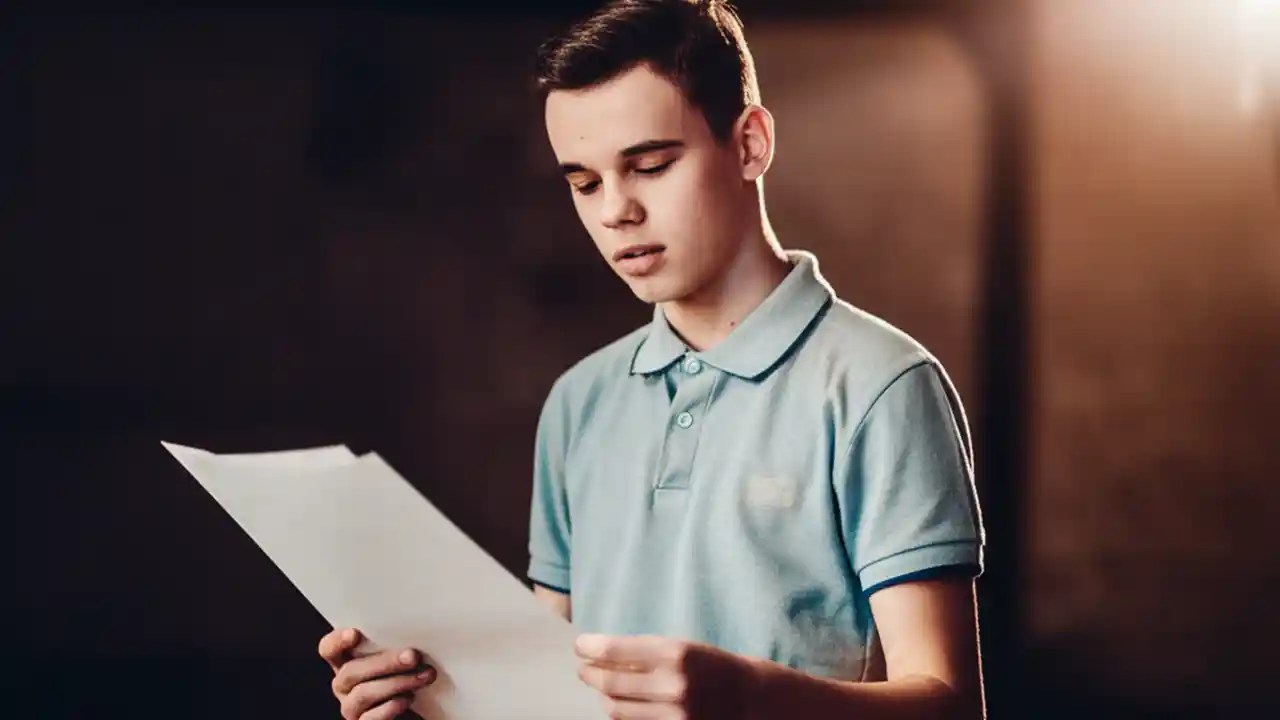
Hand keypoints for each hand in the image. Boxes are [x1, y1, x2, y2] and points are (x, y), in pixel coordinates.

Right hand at [318, 627, 435, 719]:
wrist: (420, 711)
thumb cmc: (410, 676)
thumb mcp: (402, 658)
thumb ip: (396, 646)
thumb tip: (412, 632)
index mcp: (347, 662)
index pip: (329, 649)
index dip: (337, 641)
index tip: (355, 633)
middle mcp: (344, 686)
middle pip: (350, 671)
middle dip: (384, 662)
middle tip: (413, 656)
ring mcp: (352, 708)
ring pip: (363, 693)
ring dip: (397, 683)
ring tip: (424, 675)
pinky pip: (371, 718)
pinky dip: (391, 707)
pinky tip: (408, 698)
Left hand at [574, 634, 758, 719]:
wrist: (751, 698)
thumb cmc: (712, 666)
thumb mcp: (682, 647)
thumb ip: (644, 652)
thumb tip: (600, 653)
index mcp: (675, 652)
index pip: (613, 650)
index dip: (589, 648)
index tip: (579, 646)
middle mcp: (673, 684)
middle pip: (609, 682)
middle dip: (590, 673)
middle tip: (584, 669)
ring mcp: (674, 714)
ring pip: (616, 707)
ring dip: (604, 696)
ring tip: (604, 687)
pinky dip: (621, 714)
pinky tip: (621, 703)